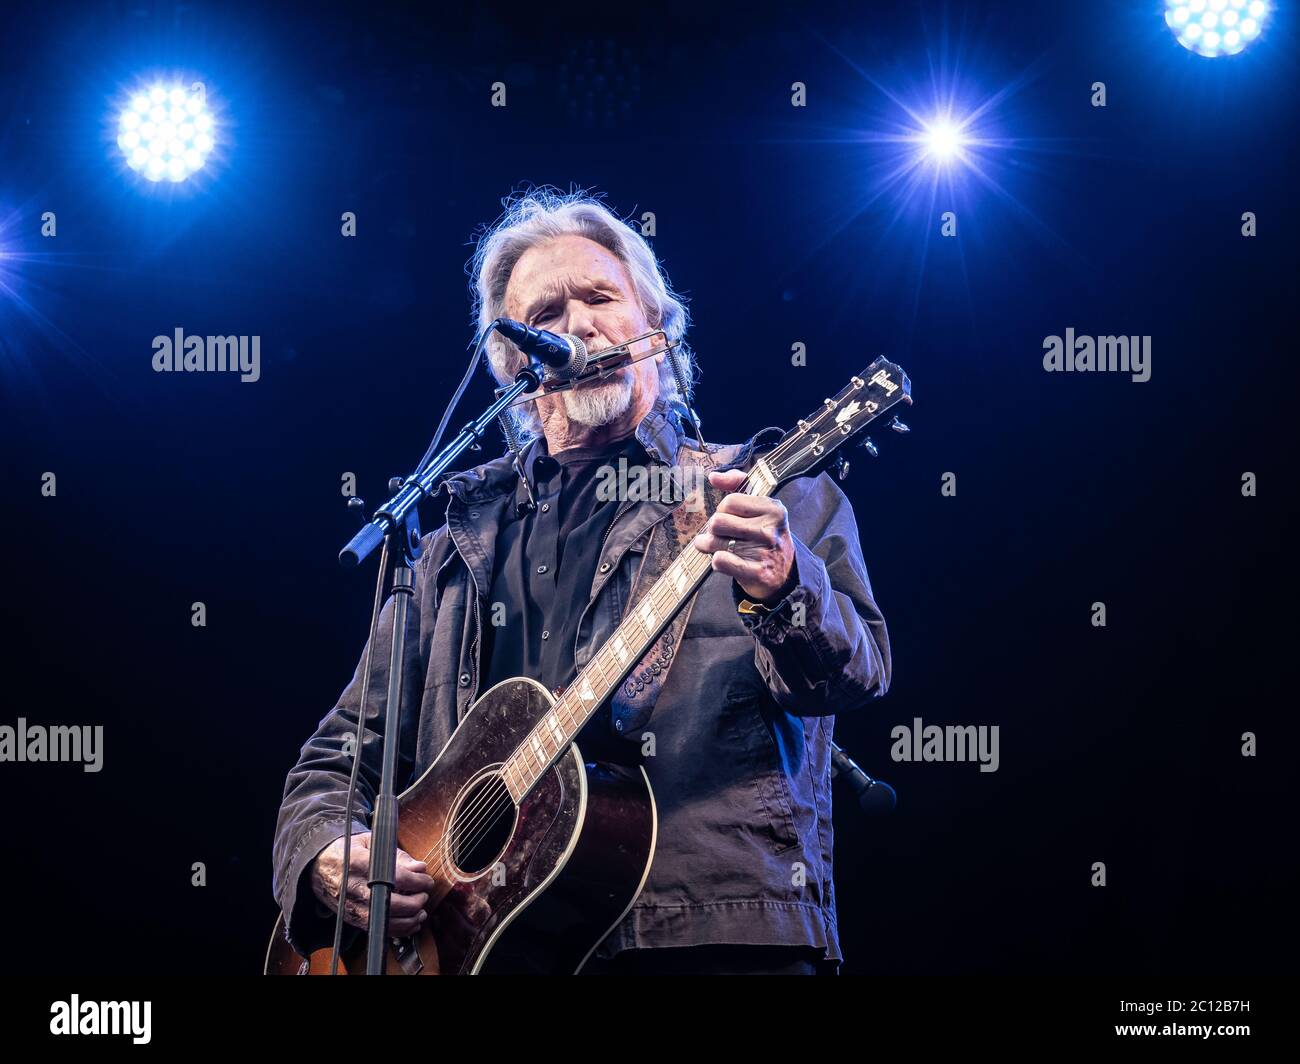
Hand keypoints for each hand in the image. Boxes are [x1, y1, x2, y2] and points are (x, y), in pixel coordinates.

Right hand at [310, 830, 435, 936]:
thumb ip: (396, 855)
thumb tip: (420, 868)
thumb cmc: (347, 851)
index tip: (427, 880)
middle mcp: (353, 888)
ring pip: (386, 921)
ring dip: (410, 920)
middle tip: (424, 894)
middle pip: (392, 904)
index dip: (416, 881)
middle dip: (415, 902)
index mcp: (358, 863)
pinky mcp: (352, 919)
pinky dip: (398, 930)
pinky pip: (379, 930)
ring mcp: (351, 906)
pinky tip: (411, 922)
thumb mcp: (370, 842)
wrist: (318, 866)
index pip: (394, 877)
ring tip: (421, 911)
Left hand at [692, 468, 795, 603]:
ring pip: (714, 542)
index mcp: (773, 509)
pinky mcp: (757, 573)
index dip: (724, 510)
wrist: (784, 573)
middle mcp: (770, 529)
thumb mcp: (759, 506)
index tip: (731, 517)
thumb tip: (713, 476)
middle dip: (714, 529)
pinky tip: (725, 561)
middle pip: (718, 521)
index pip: (729, 501)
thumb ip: (737, 483)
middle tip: (723, 534)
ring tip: (718, 547)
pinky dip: (717, 561)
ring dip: (710, 546)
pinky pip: (720, 561)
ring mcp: (764, 552)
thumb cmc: (765, 535)